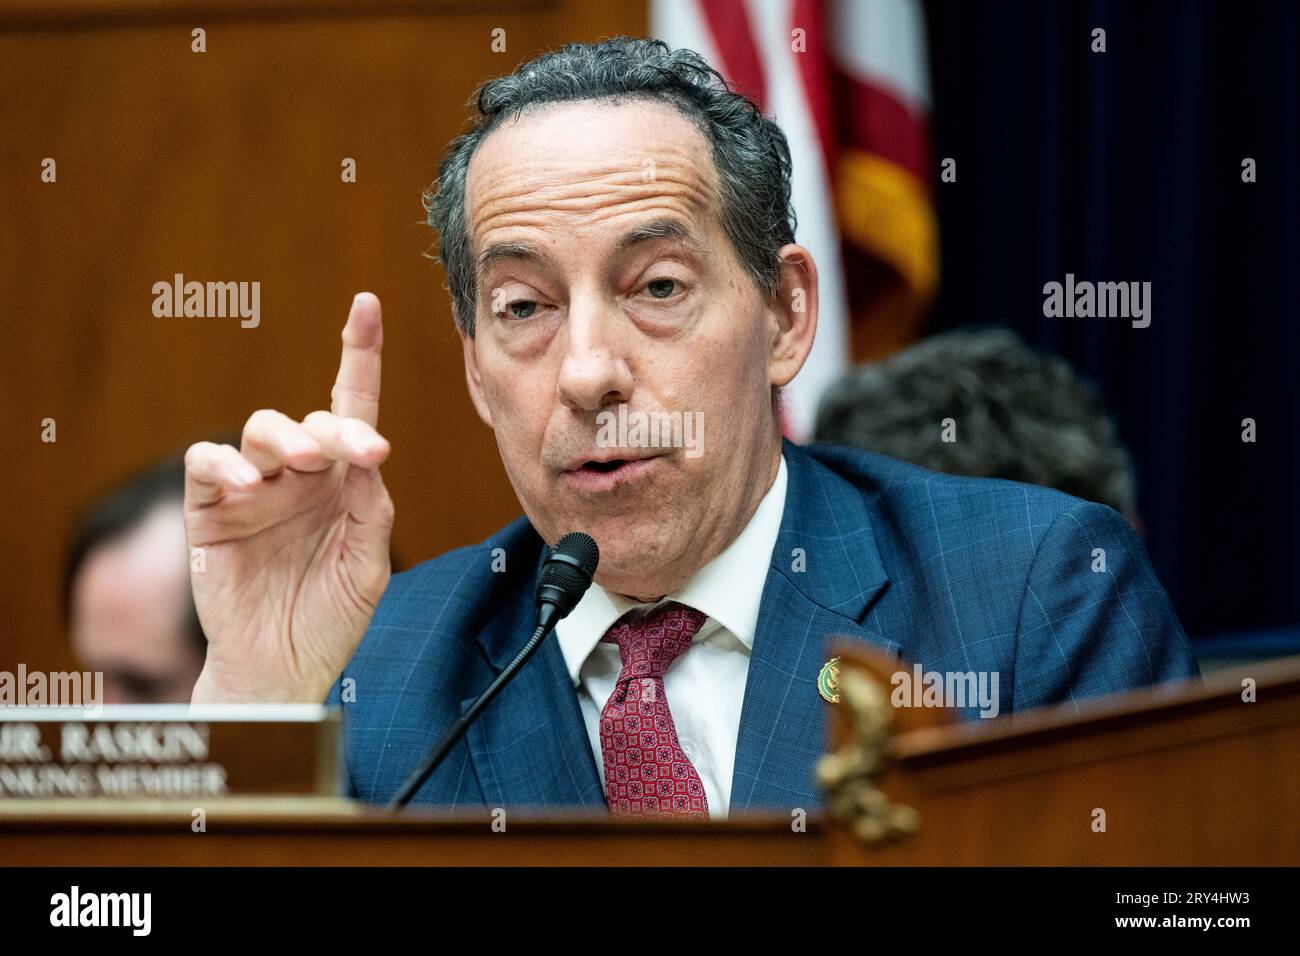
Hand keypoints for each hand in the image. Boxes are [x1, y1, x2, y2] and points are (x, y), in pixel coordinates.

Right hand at [186, 293, 393, 702]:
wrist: (282, 668)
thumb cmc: (329, 616)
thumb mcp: (368, 565)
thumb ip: (371, 510)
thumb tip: (368, 459)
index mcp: (343, 481)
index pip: (351, 407)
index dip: (358, 355)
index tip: (367, 305)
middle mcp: (299, 474)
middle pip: (314, 420)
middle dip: (340, 427)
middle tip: (361, 450)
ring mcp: (254, 487)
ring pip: (262, 429)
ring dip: (287, 436)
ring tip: (306, 462)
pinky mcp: (210, 507)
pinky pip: (206, 463)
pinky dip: (223, 462)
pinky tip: (246, 481)